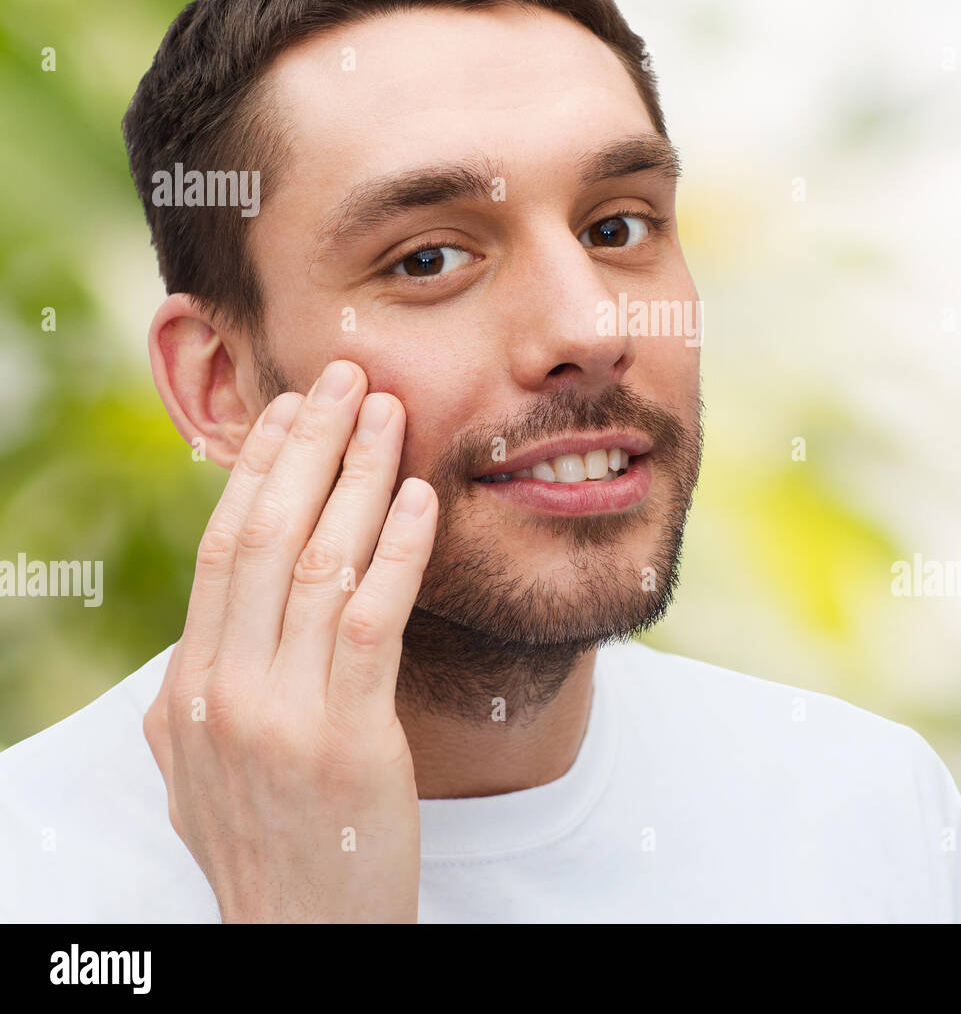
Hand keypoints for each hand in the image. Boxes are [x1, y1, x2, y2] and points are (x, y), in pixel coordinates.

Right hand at [143, 360, 435, 922]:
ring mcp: (280, 716)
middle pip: (264, 535)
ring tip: (387, 410)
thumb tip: (217, 621)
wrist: (304, 936)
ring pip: (318, 563)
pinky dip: (396, 548)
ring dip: (357, 476)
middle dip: (306, 446)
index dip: (258, 468)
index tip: (291, 408)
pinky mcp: (346, 739)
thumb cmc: (271, 842)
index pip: (222, 548)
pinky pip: (373, 620)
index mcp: (188, 688)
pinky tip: (419, 496)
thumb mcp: (203, 767)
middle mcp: (221, 692)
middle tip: (343, 376)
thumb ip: (207, 687)